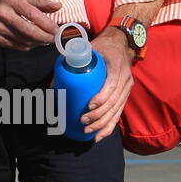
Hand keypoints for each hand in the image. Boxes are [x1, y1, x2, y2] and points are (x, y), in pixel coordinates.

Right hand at [0, 0, 61, 48]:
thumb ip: (39, 2)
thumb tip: (59, 6)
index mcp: (10, 0)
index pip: (33, 15)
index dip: (47, 24)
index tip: (57, 29)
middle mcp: (3, 14)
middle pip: (29, 31)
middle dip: (45, 37)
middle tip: (54, 38)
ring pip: (23, 41)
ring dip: (38, 43)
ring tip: (46, 40)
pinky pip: (15, 46)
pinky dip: (27, 46)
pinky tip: (34, 42)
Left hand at [81, 27, 133, 141]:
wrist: (120, 44)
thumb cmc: (102, 48)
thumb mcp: (89, 49)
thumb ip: (71, 62)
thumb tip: (53, 85)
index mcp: (117, 66)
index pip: (111, 86)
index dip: (101, 98)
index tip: (88, 106)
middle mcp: (125, 79)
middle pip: (114, 102)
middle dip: (98, 115)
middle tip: (82, 120)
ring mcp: (127, 89)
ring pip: (116, 111)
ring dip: (102, 124)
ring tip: (87, 131)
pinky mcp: (125, 96)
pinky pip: (118, 115)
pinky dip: (109, 127)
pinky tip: (99, 136)